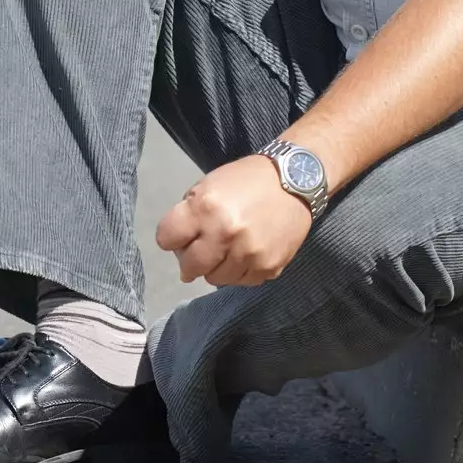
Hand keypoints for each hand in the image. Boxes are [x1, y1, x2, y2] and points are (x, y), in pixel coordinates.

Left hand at [153, 154, 312, 288]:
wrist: (295, 180)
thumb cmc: (246, 180)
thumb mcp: (209, 184)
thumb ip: (190, 213)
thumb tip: (177, 244)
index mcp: (205, 208)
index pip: (166, 238)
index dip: (170, 238)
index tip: (178, 237)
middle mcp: (225, 234)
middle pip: (189, 266)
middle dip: (189, 261)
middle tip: (198, 253)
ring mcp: (248, 254)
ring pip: (215, 279)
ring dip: (215, 268)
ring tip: (225, 251)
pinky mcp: (268, 267)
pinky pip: (242, 282)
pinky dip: (239, 272)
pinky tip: (244, 255)